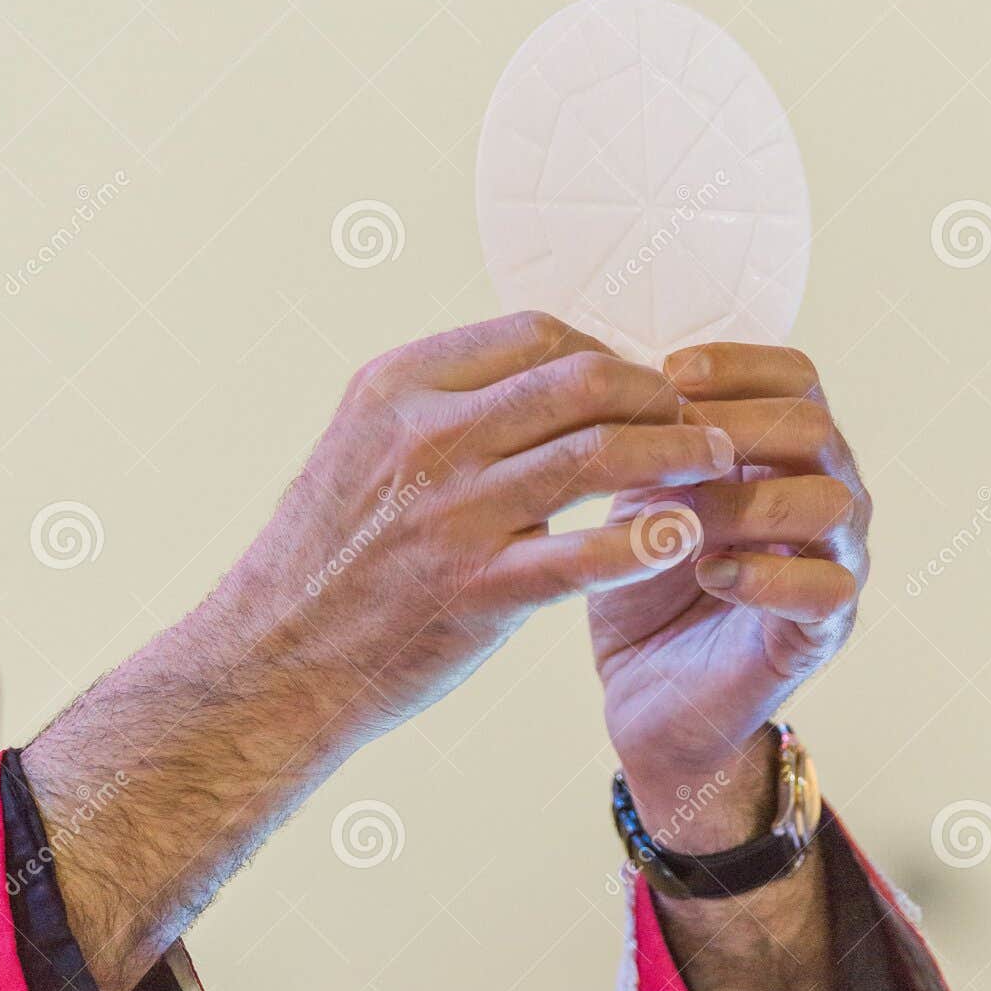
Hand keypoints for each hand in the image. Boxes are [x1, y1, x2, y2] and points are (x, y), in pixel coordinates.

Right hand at [22, 312, 733, 990]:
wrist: (272, 658)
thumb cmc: (328, 553)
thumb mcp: (364, 446)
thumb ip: (443, 406)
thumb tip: (539, 378)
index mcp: (399, 386)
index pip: (538, 332)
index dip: (610, 349)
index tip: (640, 380)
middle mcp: (427, 436)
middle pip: (582, 378)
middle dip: (659, 391)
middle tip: (697, 417)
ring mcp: (452, 514)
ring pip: (599, 453)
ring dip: (677, 452)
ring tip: (718, 466)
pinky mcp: (477, 592)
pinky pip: (587, 556)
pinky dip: (647, 541)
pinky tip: (683, 537)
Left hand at [589, 342, 870, 848]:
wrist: (648, 695)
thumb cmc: (643, 588)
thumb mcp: (638, 500)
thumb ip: (649, 443)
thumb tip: (626, 372)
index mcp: (786, 454)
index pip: (795, 379)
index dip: (738, 365)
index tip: (668, 373)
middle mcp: (827, 495)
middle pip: (817, 427)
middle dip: (738, 425)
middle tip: (674, 440)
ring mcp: (835, 562)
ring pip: (830, 502)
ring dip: (748, 501)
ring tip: (684, 517)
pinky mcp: (825, 628)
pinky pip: (825, 589)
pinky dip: (765, 576)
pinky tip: (709, 573)